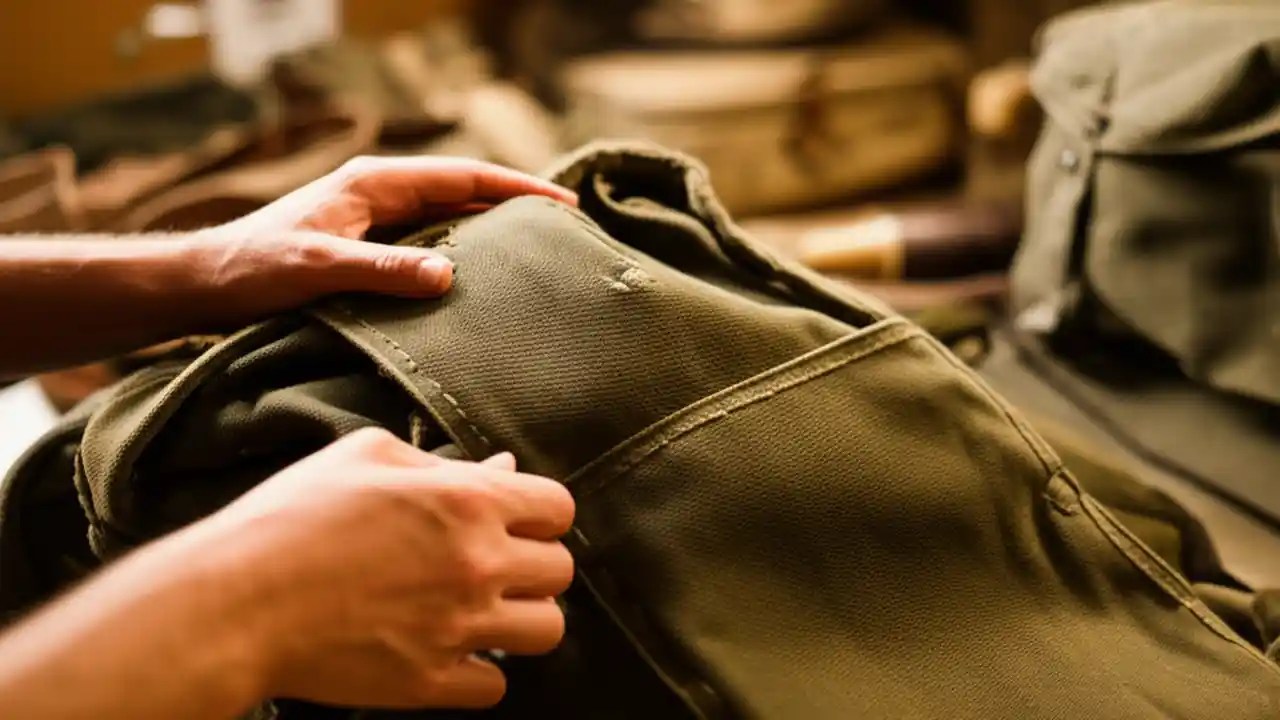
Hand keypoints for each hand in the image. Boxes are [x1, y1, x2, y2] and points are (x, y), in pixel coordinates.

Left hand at [187, 155, 577, 327]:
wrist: (203, 286)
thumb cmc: (251, 270)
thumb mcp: (316, 268)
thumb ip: (381, 271)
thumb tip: (449, 276)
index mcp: (375, 183)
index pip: (463, 177)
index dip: (517, 188)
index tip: (563, 202)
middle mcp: (380, 194)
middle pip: (464, 193)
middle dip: (515, 207)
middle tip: (567, 230)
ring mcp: (375, 220)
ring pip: (450, 220)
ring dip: (492, 233)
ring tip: (539, 254)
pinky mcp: (368, 248)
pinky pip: (430, 246)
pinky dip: (463, 256)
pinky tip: (483, 281)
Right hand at [194, 429, 575, 709]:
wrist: (234, 602)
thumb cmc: (291, 518)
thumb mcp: (364, 458)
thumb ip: (443, 464)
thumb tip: (502, 470)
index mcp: (466, 501)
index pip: (558, 509)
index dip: (538, 514)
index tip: (515, 521)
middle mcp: (477, 564)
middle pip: (561, 571)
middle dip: (533, 565)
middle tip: (494, 567)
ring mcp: (459, 628)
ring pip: (548, 631)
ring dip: (521, 620)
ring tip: (483, 611)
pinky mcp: (431, 682)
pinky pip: (496, 686)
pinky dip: (480, 672)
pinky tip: (449, 650)